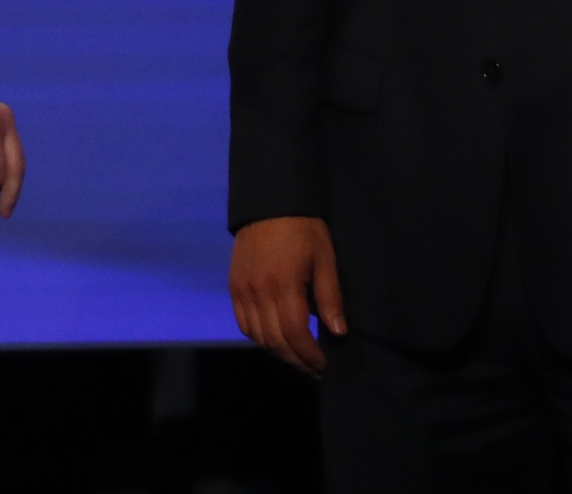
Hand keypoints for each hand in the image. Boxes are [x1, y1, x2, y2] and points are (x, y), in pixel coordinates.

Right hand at [229, 216, 344, 375]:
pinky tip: (274, 339)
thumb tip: (338, 332)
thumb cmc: (304, 228)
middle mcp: (258, 292)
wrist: (269, 202)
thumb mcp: (325, 258)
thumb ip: (330, 297)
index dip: (310, 354)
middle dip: (296, 360)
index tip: (324, 365)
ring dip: (278, 352)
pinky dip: (259, 338)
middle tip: (313, 369)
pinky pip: (243, 324)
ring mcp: (242, 290)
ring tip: (297, 357)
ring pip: (257, 336)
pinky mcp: (233, 287)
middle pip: (275, 340)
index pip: (296, 333)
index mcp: (284, 284)